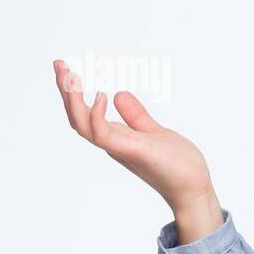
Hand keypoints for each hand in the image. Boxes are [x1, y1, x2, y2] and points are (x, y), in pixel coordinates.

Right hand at [53, 59, 216, 212]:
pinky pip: (103, 134)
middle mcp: (112, 143)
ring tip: (69, 76)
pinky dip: (97, 116)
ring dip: (72, 101)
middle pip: (77, 117)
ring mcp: (119, 148)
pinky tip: (101, 96)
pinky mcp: (131, 151)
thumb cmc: (178, 165)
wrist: (194, 188)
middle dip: (65, 91)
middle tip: (58, 64)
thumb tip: (119, 94)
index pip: (85, 114)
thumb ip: (136, 116)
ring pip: (82, 125)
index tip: (65, 68)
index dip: (73, 94)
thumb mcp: (154, 131)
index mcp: (117, 137)